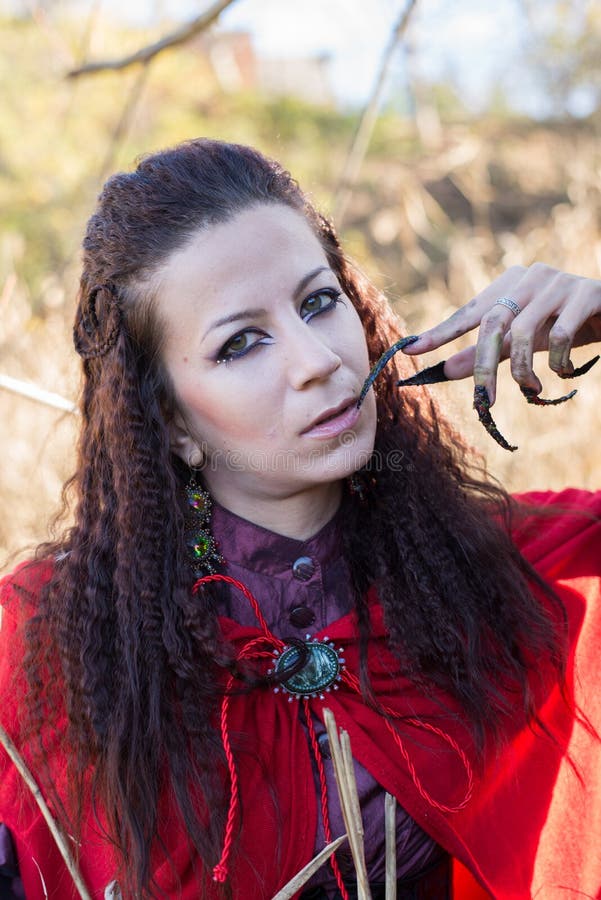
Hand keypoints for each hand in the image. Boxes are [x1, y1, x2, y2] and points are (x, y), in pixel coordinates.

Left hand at [402, 263, 600, 405]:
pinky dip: (558, 362)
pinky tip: (565, 372)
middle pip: (492, 322)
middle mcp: (530, 277)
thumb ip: (488, 354)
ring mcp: (558, 281)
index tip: (411, 350)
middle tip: (486, 400)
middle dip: (484, 366)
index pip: (469, 312)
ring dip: (524, 370)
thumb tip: (447, 371)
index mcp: (509, 284)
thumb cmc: (566, 325)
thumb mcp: (524, 343)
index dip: (441, 332)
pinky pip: (559, 334)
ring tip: (533, 390)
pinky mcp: (585, 293)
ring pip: (524, 331)